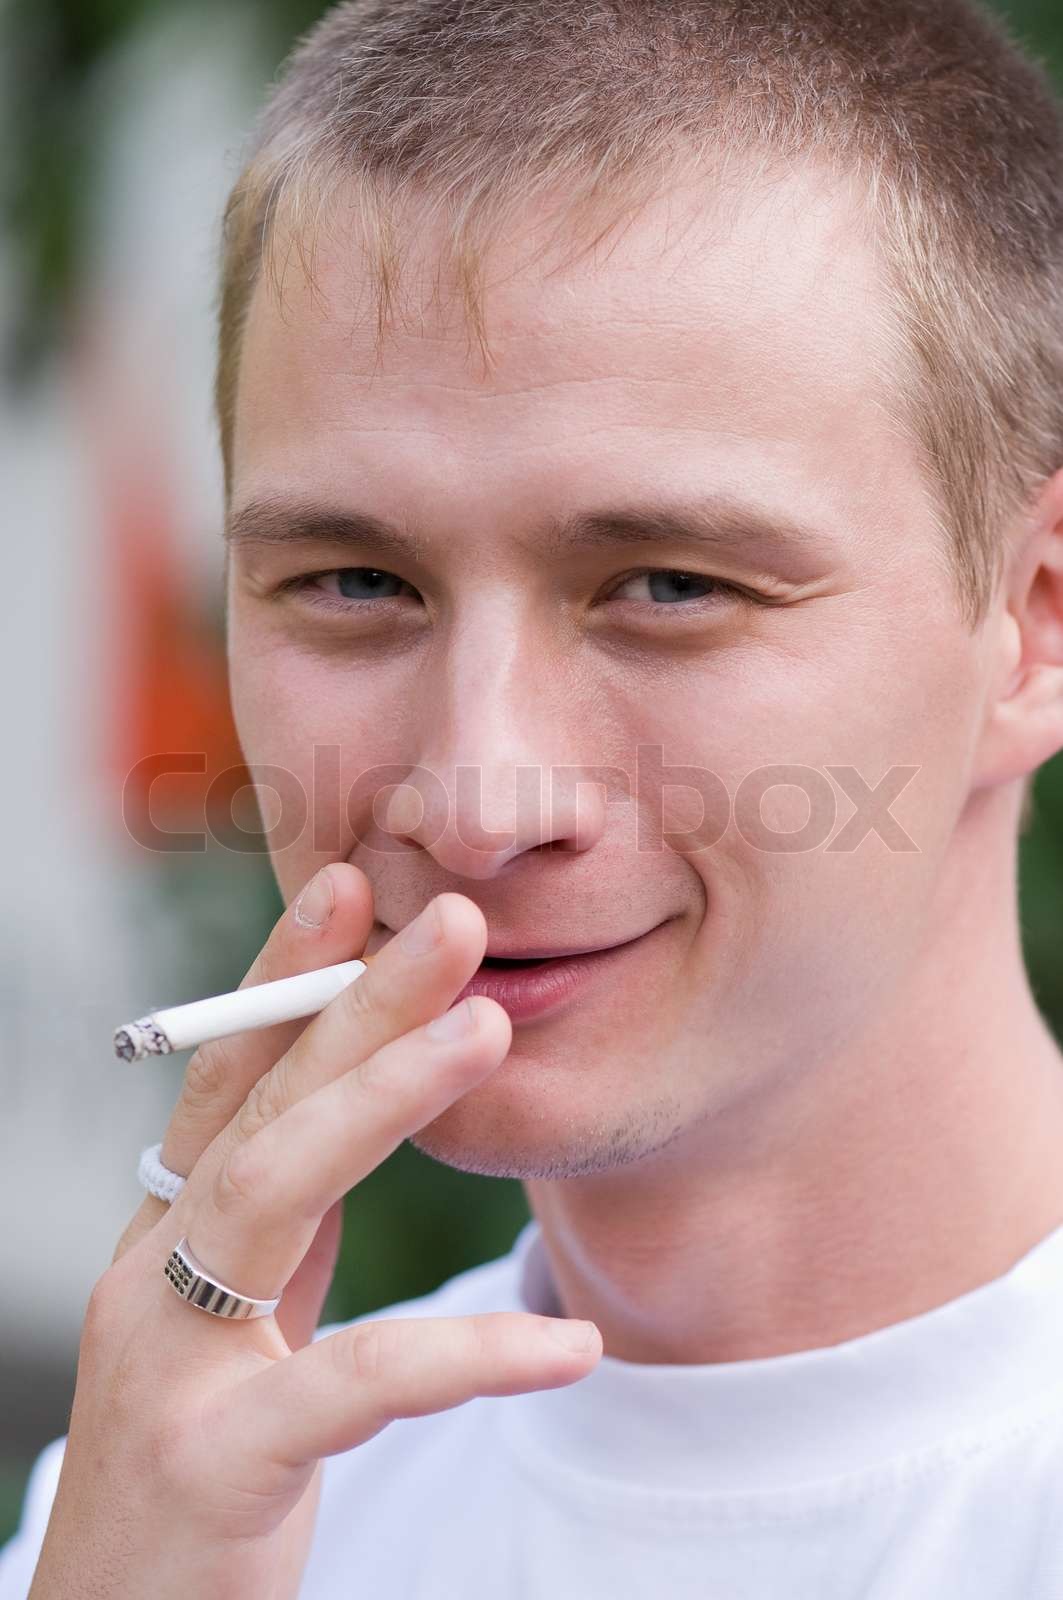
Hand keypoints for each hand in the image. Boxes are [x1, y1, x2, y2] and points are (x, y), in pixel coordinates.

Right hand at [29, 868, 600, 1598]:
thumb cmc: (195, 1473)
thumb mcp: (240, 1329)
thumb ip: (287, 1229)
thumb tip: (360, 1112)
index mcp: (170, 1237)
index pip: (230, 1078)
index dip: (285, 978)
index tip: (351, 886)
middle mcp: (152, 1278)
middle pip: (261, 1107)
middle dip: (354, 1004)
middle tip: (453, 923)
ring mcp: (171, 1365)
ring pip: (274, 1194)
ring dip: (381, 1100)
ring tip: (487, 1033)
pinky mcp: (212, 1466)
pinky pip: (349, 1388)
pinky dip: (461, 1354)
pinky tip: (565, 1345)